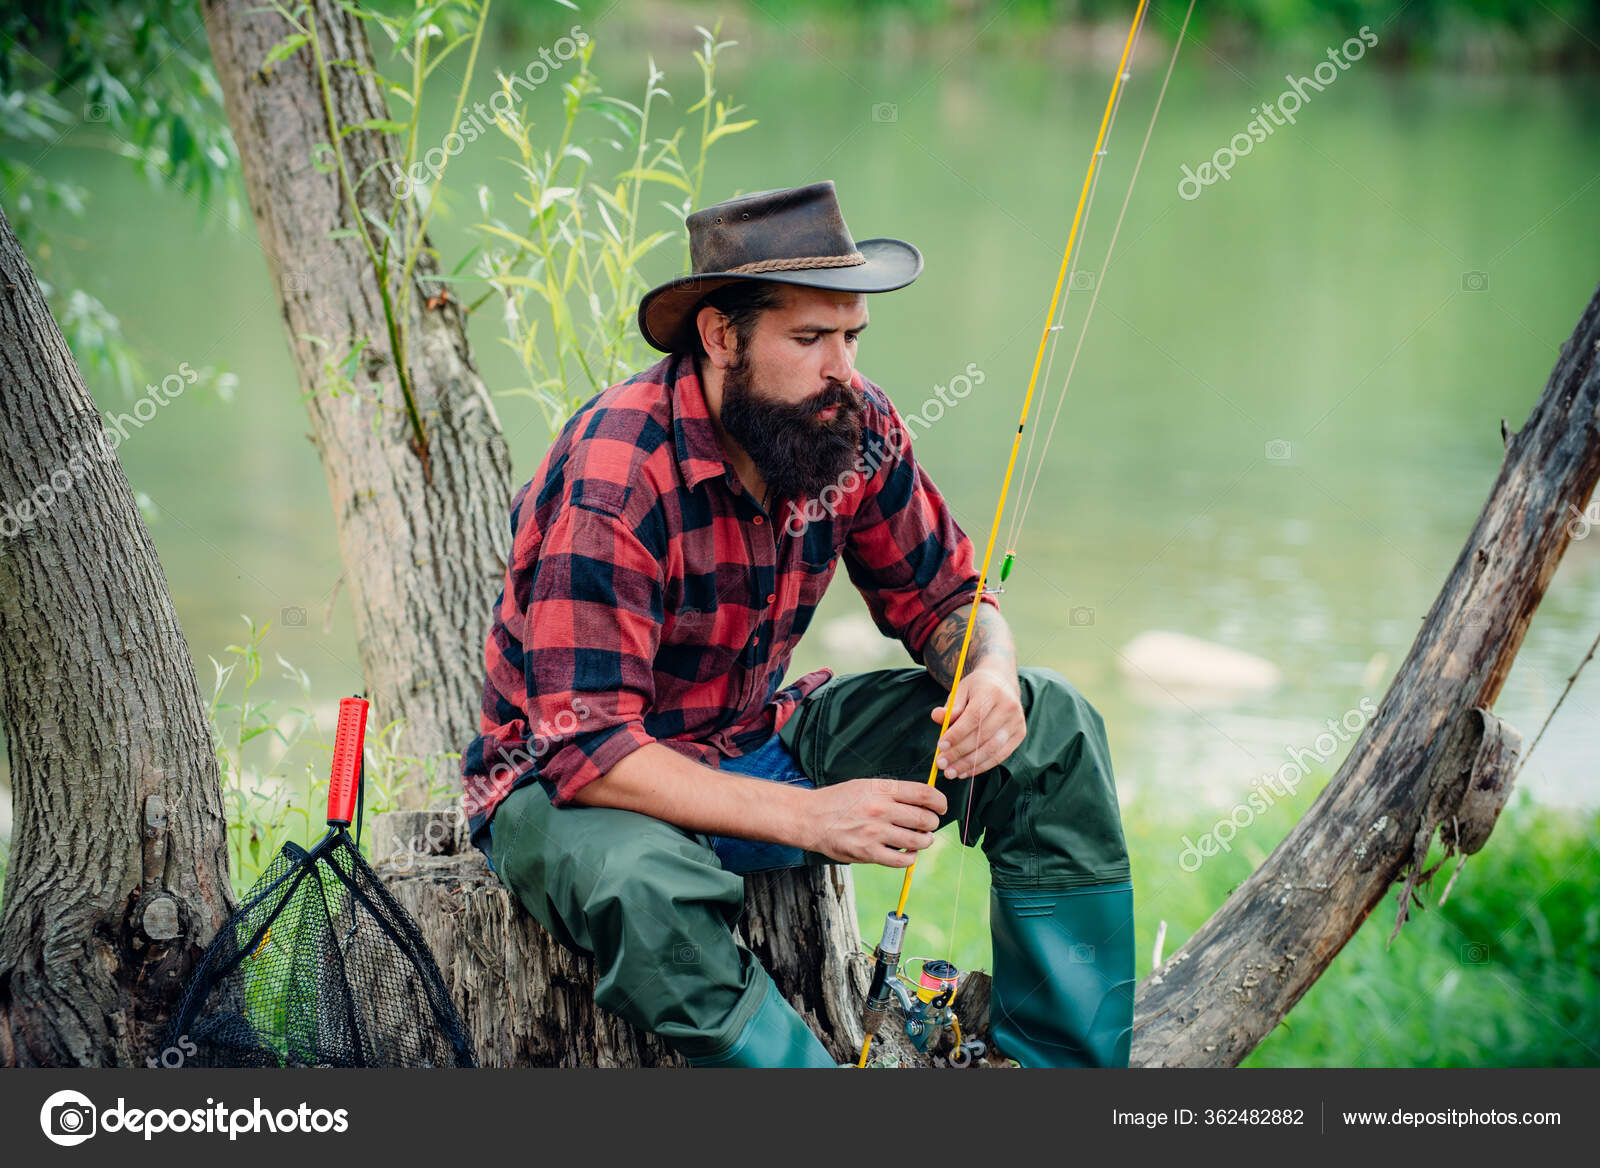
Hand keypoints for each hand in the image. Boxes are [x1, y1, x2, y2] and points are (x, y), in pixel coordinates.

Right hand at [802, 778, 947, 867]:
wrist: (810, 818)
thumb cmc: (839, 800)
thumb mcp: (865, 785)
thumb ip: (892, 792)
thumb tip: (922, 801)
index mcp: (882, 789)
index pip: (924, 794)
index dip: (940, 802)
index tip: (941, 807)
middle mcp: (881, 809)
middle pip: (925, 818)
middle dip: (933, 823)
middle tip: (929, 825)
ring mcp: (875, 832)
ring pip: (917, 840)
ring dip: (925, 841)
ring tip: (922, 839)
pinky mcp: (868, 853)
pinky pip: (902, 859)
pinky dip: (911, 857)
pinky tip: (909, 853)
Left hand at [928, 666, 1025, 778]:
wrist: (1002, 683)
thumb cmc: (976, 690)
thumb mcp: (960, 691)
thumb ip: (950, 707)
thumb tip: (936, 717)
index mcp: (992, 692)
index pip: (974, 717)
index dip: (957, 734)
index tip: (940, 746)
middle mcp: (1008, 706)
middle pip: (982, 735)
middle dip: (959, 753)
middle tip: (941, 764)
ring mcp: (1017, 722)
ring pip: (992, 749)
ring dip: (969, 764)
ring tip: (950, 772)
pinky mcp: (1019, 735)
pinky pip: (1000, 756)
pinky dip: (981, 767)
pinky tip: (965, 772)